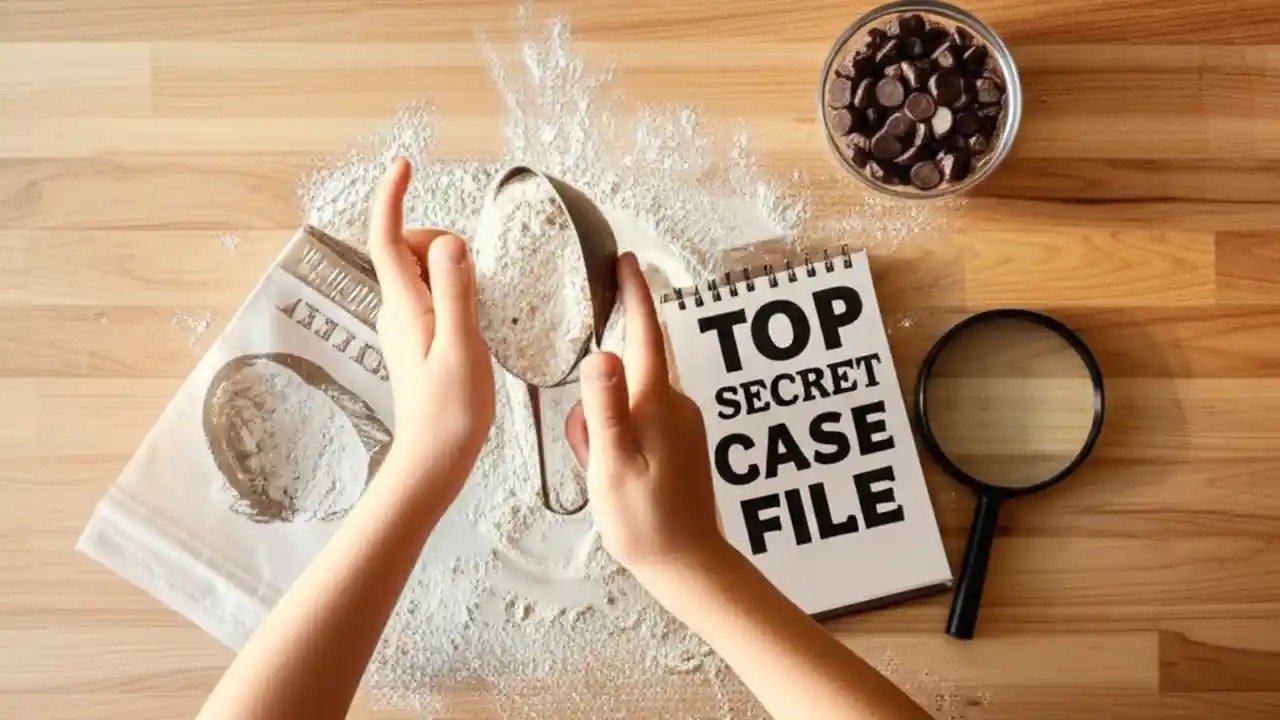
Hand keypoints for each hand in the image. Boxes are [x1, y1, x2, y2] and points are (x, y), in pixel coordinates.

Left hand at [368, 158, 494, 493]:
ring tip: (478, 312)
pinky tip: (474, 321)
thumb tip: (450, 242)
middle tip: (475, 281)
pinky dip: (454, 290)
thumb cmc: (451, 412)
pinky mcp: (418, 338)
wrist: (434, 459)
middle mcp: (397, 309)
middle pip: (410, 248)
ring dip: (451, 270)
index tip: (404, 166)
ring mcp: (406, 324)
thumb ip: (456, 291)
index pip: (388, 239)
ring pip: (423, 271)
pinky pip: (432, 294)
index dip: (391, 197)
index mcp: (405, 306)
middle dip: (442, 244)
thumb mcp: (462, 347)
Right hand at [565, 253, 728, 585]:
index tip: (626, 260)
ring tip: (605, 477)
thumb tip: (601, 355)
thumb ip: (603, 407)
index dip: (634, 293)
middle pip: (623, 379)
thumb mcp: (610, 463)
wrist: (688, 563)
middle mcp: (676, 404)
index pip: (645, 333)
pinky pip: (637, 427)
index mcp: (657, 402)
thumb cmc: (646, 520)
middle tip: (592, 456)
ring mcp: (682, 424)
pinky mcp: (681, 443)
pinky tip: (618, 480)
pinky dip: (617, 446)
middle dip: (596, 410)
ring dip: (604, 435)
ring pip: (626, 407)